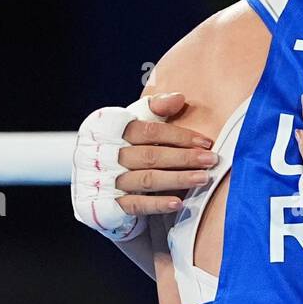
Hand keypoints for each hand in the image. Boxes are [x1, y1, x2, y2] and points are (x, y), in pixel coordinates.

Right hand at [71, 92, 217, 240]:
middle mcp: (108, 155)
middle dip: (184, 158)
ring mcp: (107, 181)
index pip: (149, 131)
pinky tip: (177, 203)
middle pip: (150, 156)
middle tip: (210, 160)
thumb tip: (179, 98)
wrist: (92, 180)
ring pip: (146, 180)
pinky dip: (157, 204)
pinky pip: (135, 205)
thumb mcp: (134, 122)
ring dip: (177, 179)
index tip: (205, 142)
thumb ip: (155, 109)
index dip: (179, 135)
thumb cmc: (123, 146)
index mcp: (112, 131)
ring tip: (202, 178)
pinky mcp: (108, 205)